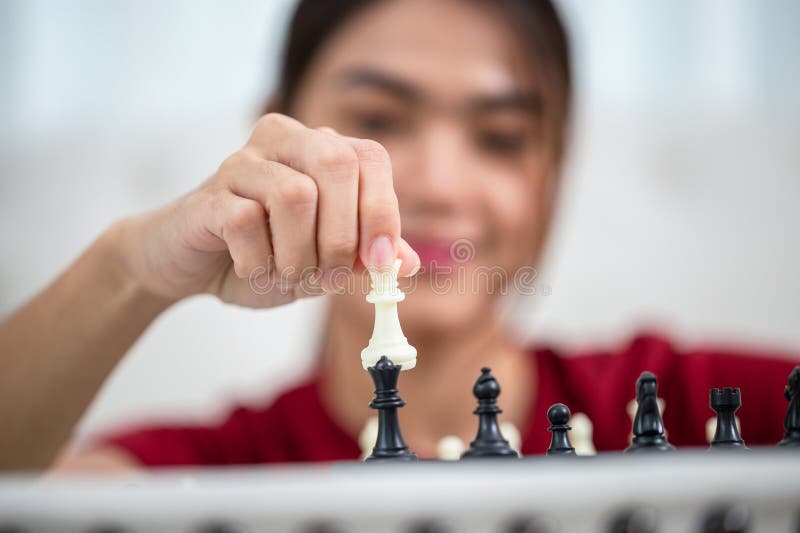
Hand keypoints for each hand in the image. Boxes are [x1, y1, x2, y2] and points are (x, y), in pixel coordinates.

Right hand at [117, 113, 419, 307]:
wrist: (190, 265)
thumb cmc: (267, 255)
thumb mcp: (326, 261)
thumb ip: (366, 257)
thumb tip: (408, 262)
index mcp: (320, 147)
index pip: (370, 157)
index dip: (382, 211)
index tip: (379, 263)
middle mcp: (283, 140)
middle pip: (336, 163)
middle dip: (343, 234)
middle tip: (331, 275)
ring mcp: (242, 162)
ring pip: (294, 195)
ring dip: (299, 254)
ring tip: (288, 275)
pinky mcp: (208, 194)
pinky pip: (246, 222)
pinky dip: (258, 262)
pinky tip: (252, 269)